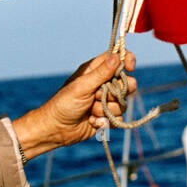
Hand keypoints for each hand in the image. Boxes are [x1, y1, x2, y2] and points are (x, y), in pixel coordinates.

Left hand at [12, 52, 137, 160]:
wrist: (57, 130)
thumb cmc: (64, 104)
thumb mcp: (81, 86)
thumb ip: (101, 73)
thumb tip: (117, 56)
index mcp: (94, 71)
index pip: (117, 59)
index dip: (126, 61)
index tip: (129, 68)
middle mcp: (102, 84)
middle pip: (126, 83)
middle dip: (115, 92)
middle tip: (98, 96)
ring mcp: (105, 101)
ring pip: (123, 103)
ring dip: (106, 109)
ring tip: (90, 111)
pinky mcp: (107, 116)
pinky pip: (119, 118)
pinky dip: (105, 121)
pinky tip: (92, 121)